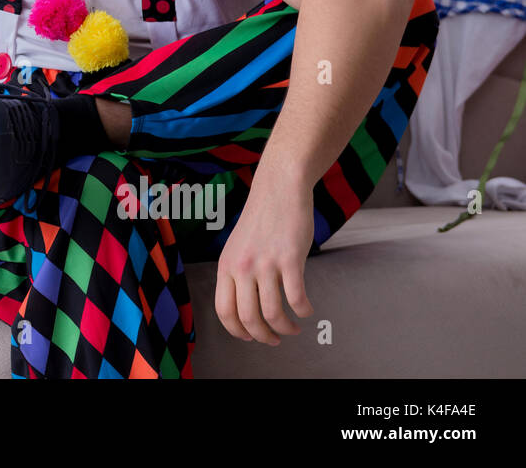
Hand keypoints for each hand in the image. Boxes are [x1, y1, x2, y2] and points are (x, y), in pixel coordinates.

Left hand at [214, 167, 315, 345]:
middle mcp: (242, 267)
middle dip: (263, 337)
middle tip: (275, 340)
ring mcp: (266, 263)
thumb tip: (245, 307)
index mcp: (226, 266)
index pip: (224, 311)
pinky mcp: (290, 259)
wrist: (278, 189)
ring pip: (273, 313)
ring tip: (293, 329)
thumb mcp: (237, 247)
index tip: (250, 338)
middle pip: (248, 318)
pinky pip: (296, 297)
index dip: (237, 331)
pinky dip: (303, 311)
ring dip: (285, 329)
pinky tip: (307, 310)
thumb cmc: (261, 220)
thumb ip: (237, 274)